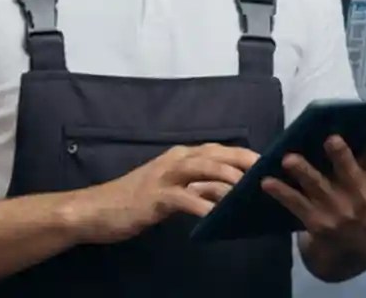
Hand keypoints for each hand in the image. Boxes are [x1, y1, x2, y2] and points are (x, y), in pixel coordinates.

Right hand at [74, 143, 258, 244]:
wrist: (97, 210)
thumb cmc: (136, 201)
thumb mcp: (172, 191)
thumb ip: (197, 188)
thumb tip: (228, 193)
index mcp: (180, 156)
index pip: (219, 151)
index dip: (244, 155)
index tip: (268, 162)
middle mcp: (175, 159)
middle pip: (215, 154)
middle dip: (243, 160)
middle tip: (268, 170)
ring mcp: (164, 176)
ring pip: (202, 168)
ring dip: (227, 176)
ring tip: (249, 187)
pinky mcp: (155, 196)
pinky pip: (183, 198)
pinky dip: (202, 204)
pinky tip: (216, 214)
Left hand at [262, 122, 365, 251]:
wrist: (355, 244)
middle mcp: (360, 196)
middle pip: (350, 172)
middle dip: (341, 156)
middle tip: (331, 138)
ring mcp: (336, 210)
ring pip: (319, 187)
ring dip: (304, 172)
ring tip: (289, 157)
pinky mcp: (316, 222)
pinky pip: (296, 205)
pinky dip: (281, 193)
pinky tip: (266, 180)